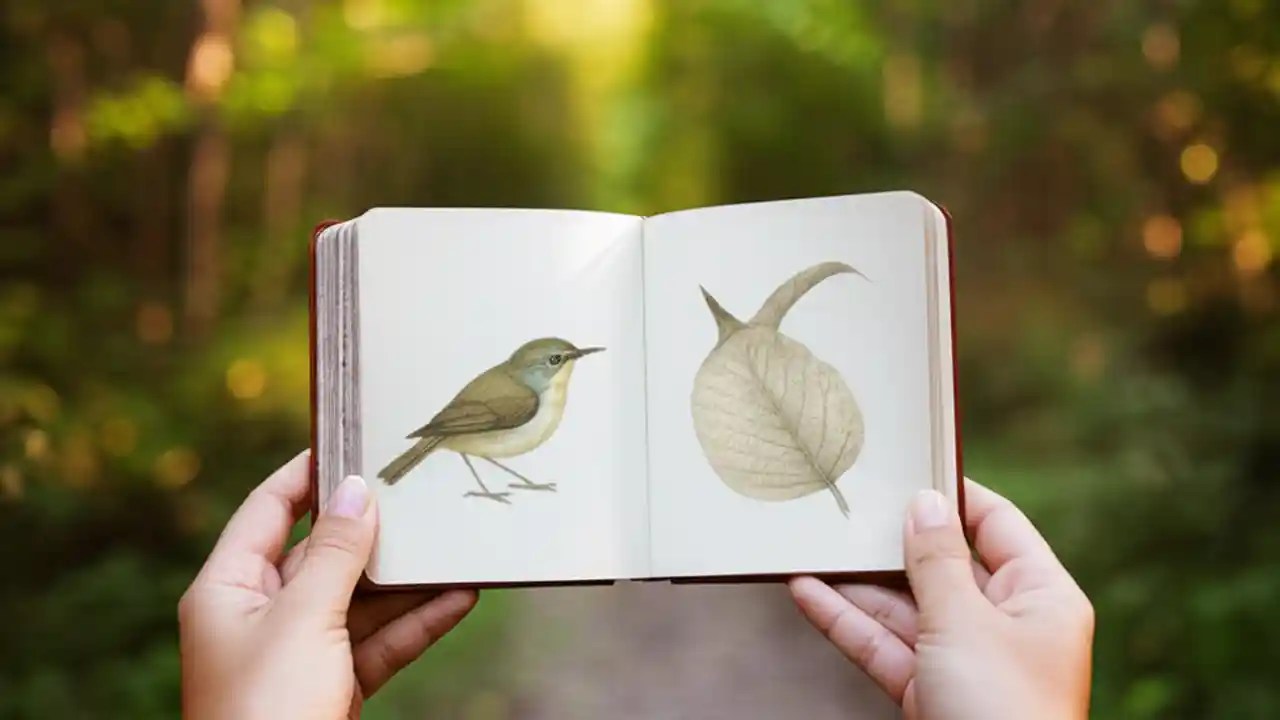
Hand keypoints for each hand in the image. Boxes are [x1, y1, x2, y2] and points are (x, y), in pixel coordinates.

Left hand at [179, 451, 476, 719]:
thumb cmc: (265, 714)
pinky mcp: (333, 688)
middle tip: (420, 492)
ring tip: (455, 544)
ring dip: (409, 579)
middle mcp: (259, 616)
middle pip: (322, 554)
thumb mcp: (302, 621)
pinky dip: (418, 622)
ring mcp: (298, 654)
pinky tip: (459, 597)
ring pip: (361, 600)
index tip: (354, 439)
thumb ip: (333, 554)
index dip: (308, 472)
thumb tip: (355, 490)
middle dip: (374, 529)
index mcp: (227, 590)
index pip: (267, 509)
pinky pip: (380, 642)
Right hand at [790, 479, 1092, 719]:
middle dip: (890, 542)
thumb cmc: (1003, 713)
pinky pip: (884, 645)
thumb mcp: (966, 623)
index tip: (906, 467)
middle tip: (847, 506)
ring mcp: (964, 660)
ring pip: (904, 607)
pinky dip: (847, 621)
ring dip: (857, 582)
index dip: (951, 495)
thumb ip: (936, 561)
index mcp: (1041, 596)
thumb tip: (924, 504)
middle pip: (941, 565)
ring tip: (811, 545)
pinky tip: (807, 592)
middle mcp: (1005, 624)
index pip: (996, 524)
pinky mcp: (929, 692)